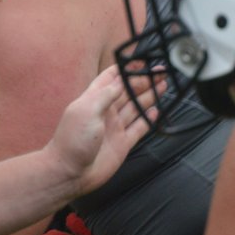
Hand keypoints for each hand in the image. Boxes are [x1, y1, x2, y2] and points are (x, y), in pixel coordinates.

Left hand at [45, 66, 159, 195]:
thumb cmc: (73, 140)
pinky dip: (148, 119)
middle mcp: (106, 111)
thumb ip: (105, 95)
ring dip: (150, 96)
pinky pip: (139, 128)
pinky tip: (157, 111)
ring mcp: (115, 127)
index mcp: (94, 99)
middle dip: (144, 81)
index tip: (142, 61)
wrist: (70, 173)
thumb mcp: (87, 110)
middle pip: (128, 92)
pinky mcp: (123, 143)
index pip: (112, 78)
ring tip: (164, 86)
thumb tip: (121, 81)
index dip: (126, 69)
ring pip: (136, 108)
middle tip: (161, 73)